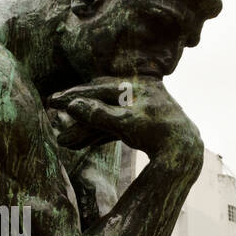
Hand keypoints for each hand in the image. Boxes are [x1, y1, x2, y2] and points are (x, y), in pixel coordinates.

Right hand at [48, 77, 201, 160]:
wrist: (183, 150)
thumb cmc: (156, 133)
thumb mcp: (125, 124)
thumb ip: (98, 114)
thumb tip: (72, 105)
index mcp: (134, 85)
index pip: (97, 87)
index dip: (73, 94)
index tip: (52, 100)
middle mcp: (136, 91)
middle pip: (98, 99)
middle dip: (75, 109)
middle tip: (51, 108)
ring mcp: (138, 106)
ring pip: (105, 115)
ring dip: (84, 128)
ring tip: (64, 141)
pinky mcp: (140, 122)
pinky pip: (114, 125)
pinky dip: (98, 135)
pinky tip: (82, 145)